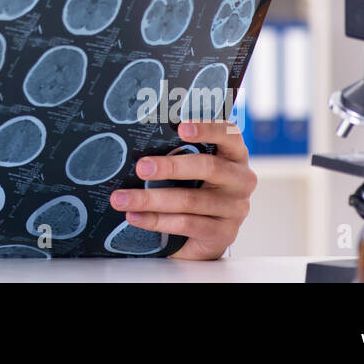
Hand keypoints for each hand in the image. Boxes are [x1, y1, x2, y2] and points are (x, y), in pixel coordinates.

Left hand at [108, 120, 256, 260]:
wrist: (205, 235)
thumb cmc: (195, 188)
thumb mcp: (191, 167)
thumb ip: (177, 151)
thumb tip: (137, 141)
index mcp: (234, 154)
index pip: (228, 134)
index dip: (207, 129)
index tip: (181, 128)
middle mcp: (240, 180)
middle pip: (208, 167)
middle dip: (170, 167)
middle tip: (141, 167)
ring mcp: (235, 209)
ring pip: (190, 200)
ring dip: (151, 199)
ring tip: (122, 198)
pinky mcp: (224, 234)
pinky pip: (186, 224)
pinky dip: (156, 220)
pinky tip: (134, 216)